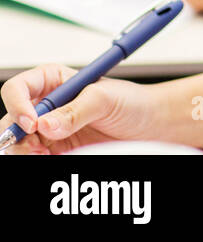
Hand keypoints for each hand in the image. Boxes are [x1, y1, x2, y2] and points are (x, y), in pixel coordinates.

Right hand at [0, 65, 160, 153]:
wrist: (149, 125)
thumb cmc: (132, 101)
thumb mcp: (106, 99)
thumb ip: (76, 110)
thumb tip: (47, 124)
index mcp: (53, 81)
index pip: (17, 89)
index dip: (17, 104)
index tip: (32, 122)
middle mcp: (45, 106)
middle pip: (11, 121)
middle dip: (18, 136)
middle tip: (38, 149)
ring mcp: (48, 130)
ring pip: (18, 143)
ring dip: (25, 152)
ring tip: (46, 155)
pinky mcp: (55, 149)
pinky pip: (34, 156)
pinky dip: (37, 160)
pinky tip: (53, 159)